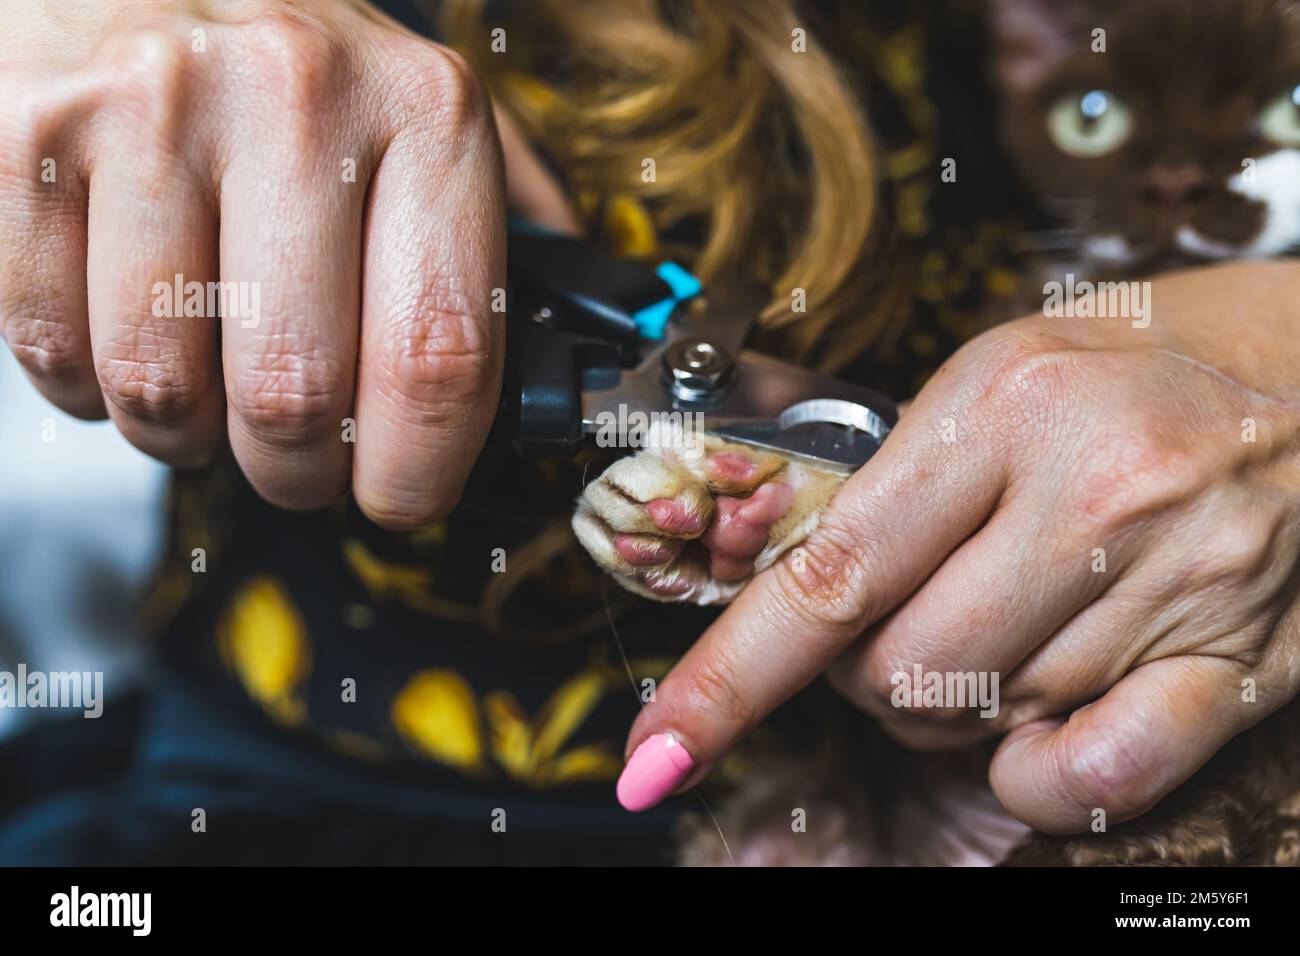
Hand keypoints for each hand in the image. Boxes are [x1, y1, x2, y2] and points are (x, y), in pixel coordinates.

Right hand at [0, 0, 524, 526]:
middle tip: (299, 458)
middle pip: (295, 394)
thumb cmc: (295, 78)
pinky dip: (91, 387)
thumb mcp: (426, 118)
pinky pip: (54, 349)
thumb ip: (504, 224)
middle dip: (297, 472)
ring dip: (186, 435)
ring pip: (162, 386)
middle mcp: (296, 99)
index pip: (441, 351)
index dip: (418, 466)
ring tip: (208, 389)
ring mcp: (151, 112)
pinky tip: (127, 338)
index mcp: (425, 113)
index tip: (400, 495)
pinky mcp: (28, 139)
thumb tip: (566, 345)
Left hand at [613, 261, 1299, 830]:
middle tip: (911, 623)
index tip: (659, 747)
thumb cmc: (1149, 361)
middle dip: (870, 678)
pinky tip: (1048, 723)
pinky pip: (1095, 773)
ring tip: (1011, 628)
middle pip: (896, 673)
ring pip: (979, 724)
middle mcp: (1089, 491)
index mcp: (1001, 404)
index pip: (831, 572)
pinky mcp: (1242, 656)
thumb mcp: (1007, 369)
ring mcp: (1173, 580)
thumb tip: (797, 577)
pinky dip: (1040, 774)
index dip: (727, 675)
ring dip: (956, 709)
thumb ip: (903, 473)